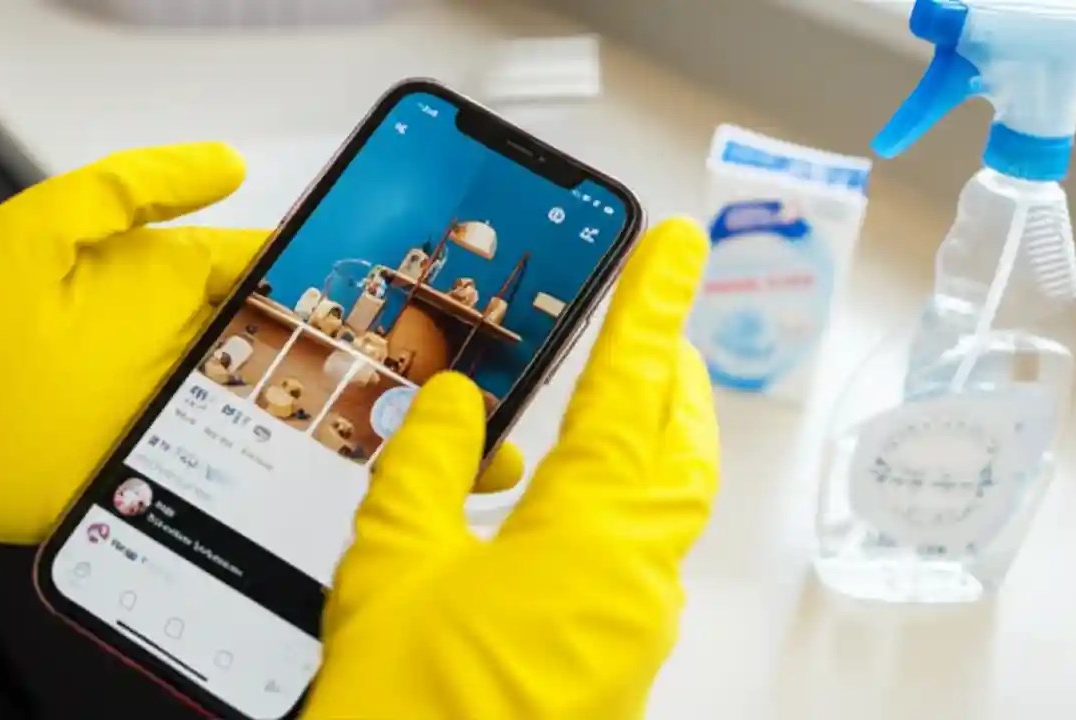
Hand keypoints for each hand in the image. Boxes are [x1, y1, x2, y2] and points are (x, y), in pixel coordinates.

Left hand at [0, 143, 521, 551]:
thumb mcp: (50, 229)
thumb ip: (136, 188)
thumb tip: (228, 161)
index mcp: (182, 291)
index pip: (287, 282)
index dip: (353, 286)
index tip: (419, 296)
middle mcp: (193, 356)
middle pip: (309, 363)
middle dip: (386, 377)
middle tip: (461, 395)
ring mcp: (183, 421)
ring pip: (291, 430)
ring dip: (359, 443)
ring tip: (431, 457)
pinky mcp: (164, 478)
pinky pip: (242, 486)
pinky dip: (294, 498)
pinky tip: (348, 505)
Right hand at [306, 218, 719, 719]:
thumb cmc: (414, 713)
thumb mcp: (395, 565)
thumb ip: (428, 464)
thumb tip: (455, 401)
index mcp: (590, 531)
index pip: (633, 385)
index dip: (654, 303)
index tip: (676, 243)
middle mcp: (635, 574)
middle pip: (681, 443)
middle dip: (673, 371)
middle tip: (658, 322)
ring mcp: (634, 625)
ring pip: (666, 501)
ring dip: (651, 435)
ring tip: (613, 397)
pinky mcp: (614, 662)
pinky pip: (635, 555)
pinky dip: (616, 501)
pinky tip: (559, 506)